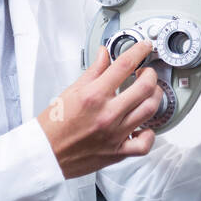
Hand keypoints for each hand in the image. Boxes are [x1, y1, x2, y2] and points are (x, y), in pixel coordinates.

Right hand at [38, 40, 164, 178]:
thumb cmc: (54, 124)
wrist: (46, 153)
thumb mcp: (71, 91)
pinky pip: (144, 144)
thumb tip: (104, 54)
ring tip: (149, 92)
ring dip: (154, 96)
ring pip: (149, 110)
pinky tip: (144, 127)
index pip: (124, 65)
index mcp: (94, 95)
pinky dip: (149, 134)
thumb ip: (93, 71)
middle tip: (146, 72)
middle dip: (151, 74)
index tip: (145, 47)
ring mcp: (115, 134)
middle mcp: (107, 114)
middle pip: (144, 87)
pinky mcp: (118, 152)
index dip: (139, 51)